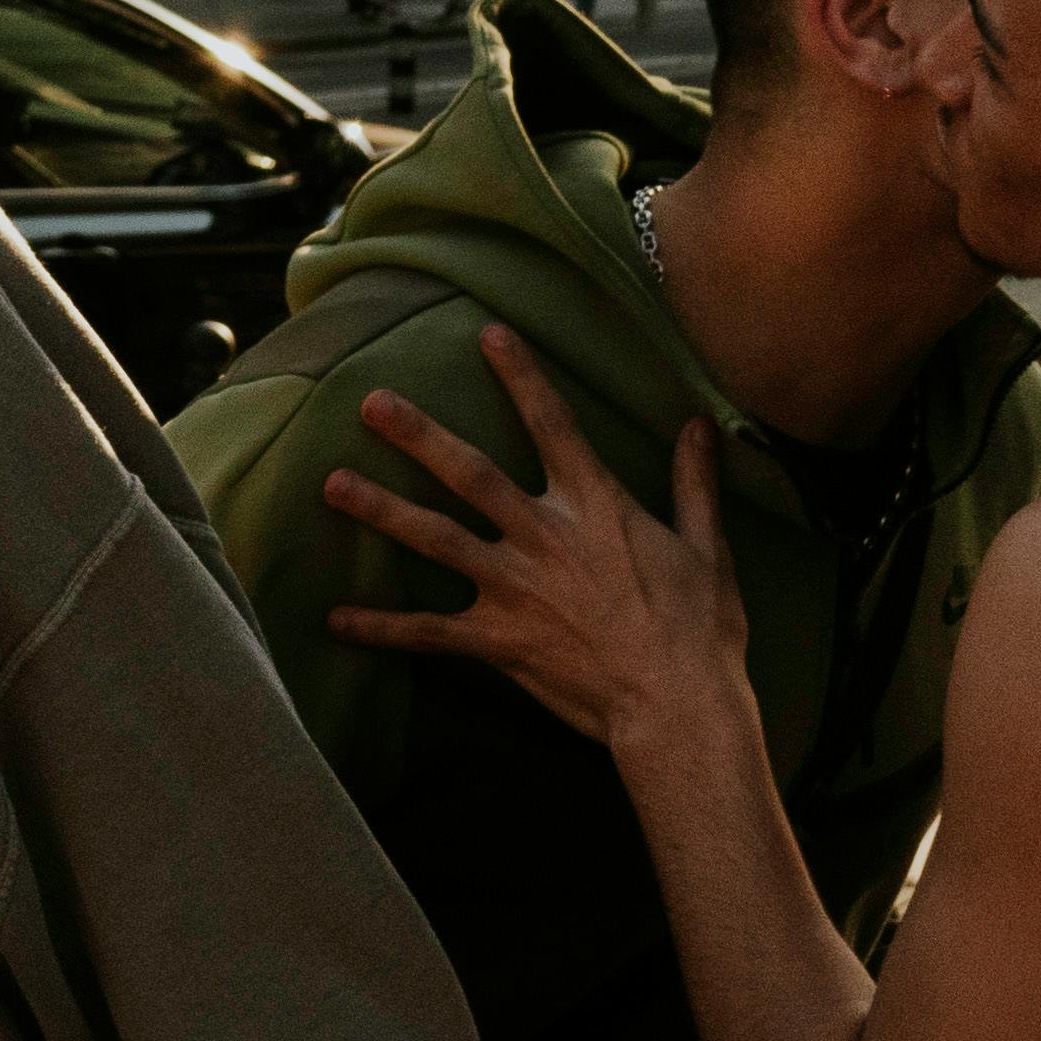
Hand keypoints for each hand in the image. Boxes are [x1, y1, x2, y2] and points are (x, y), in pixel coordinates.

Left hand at [319, 325, 750, 755]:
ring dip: (382, 510)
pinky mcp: (499, 640)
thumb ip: (695, 483)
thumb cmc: (700, 630)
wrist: (679, 706)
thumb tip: (701, 426)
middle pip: (469, 473)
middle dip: (418, 435)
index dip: (520, 377)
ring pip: (436, 538)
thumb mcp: (707, 548)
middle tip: (370, 403)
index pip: (552, 424)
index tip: (488, 334)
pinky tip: (338, 619)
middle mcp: (545, 536)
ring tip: (333, 485)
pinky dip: (382, 627)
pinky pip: (429, 632)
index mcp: (596, 506)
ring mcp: (515, 588)